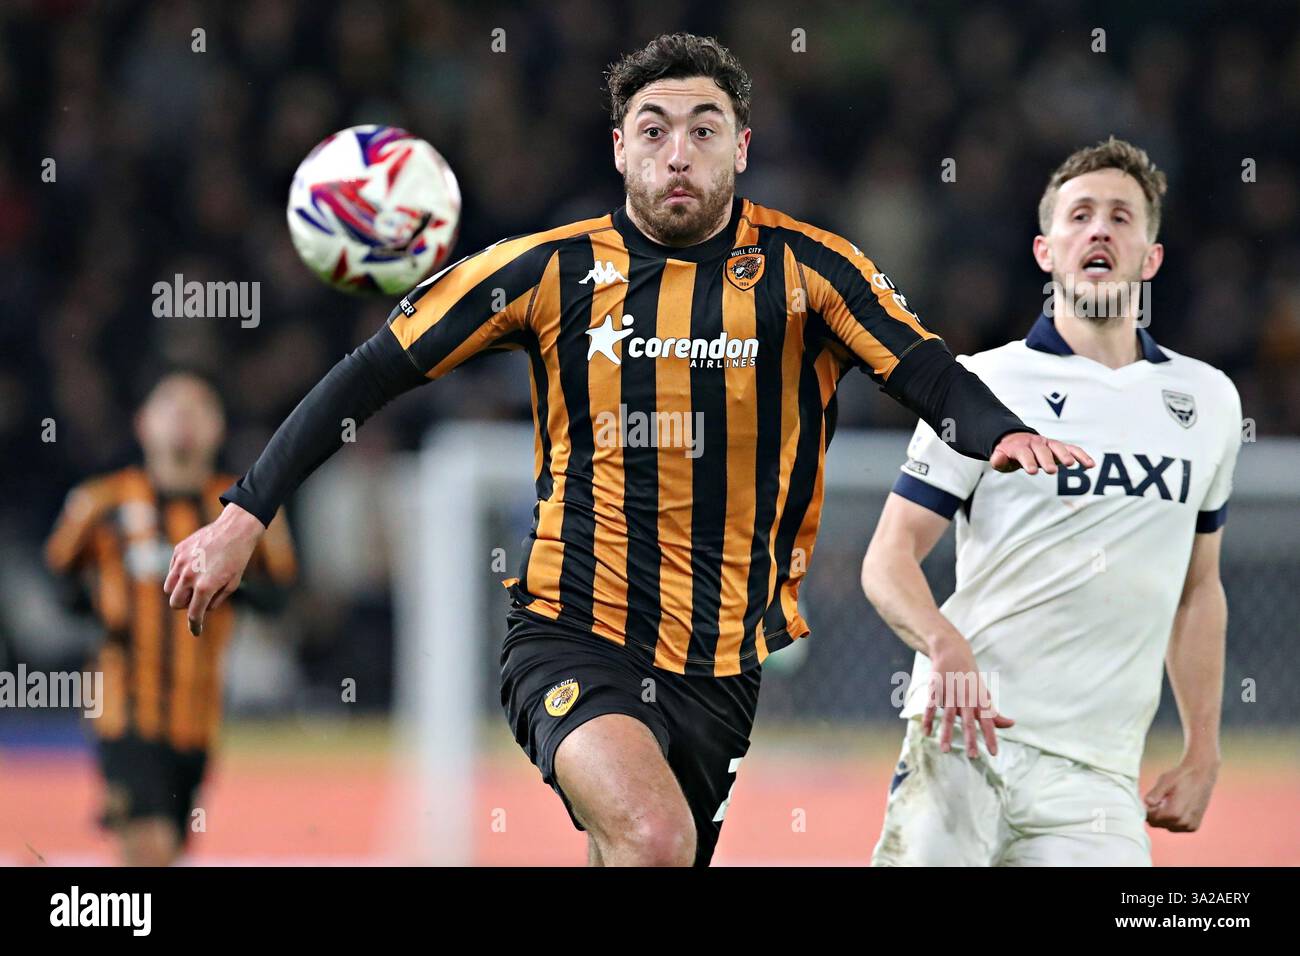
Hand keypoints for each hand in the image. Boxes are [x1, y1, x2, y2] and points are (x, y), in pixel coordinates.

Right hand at [163, 503, 264, 635]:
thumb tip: (202, 610)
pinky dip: (180, 574)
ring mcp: (181, 563)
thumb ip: (216, 600)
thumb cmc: (237, 558)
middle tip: (198, 598)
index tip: (196, 631)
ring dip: (180, 590)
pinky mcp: (178, 551)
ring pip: (169, 588)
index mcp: (205, 587)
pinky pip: (172, 571)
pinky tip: (195, 566)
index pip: (193, 614)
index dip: (195, 626)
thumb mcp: (232, 583)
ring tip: (195, 583)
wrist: (235, 529)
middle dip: (186, 605)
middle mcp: (189, 576)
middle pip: (175, 603)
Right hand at [923, 632, 1013, 757]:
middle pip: (968, 721)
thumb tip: (1011, 724)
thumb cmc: (970, 677)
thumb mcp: (983, 693)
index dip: (991, 737)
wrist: (951, 652)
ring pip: (947, 717)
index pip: (988, 721)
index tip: (993, 753)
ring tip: (945, 751)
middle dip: (971, 739)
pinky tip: (927, 733)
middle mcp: (965, 697)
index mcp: (978, 699)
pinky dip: (928, 720)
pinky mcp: (935, 690)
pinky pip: (931, 707)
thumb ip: (994, 711)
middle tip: (973, 757)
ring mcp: (949, 693)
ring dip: (946, 734)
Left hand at [990, 431, 1094, 474]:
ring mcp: (1048, 444)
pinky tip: (1090, 465)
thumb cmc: (1008, 454)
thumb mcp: (1000, 457)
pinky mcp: (1059, 447)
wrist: (1016, 440)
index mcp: (1020, 446)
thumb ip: (998, 459)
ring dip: (1065, 454)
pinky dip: (1081, 455)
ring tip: (1072, 465)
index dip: (1028, 461)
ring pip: (1057, 447)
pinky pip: (1072, 449)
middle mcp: (1035, 442)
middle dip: (1046, 459)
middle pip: (1041, 450)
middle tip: (1051, 471)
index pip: (1024, 453)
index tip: (1032, 471)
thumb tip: (997, 458)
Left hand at [1144, 758, 1218, 831]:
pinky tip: (1176, 808)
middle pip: (1158, 824)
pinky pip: (1177, 828)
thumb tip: (1147, 803)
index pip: (1151, 819)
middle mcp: (1184, 823)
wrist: (1202, 775)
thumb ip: (1155, 794)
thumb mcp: (1165, 781)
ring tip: (1169, 802)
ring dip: (1164, 818)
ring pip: (1167, 827)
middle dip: (1155, 814)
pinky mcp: (1194, 827)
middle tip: (1160, 800)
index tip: (1151, 800)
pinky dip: (1174, 820)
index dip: (1148, 809)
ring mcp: (1190, 827)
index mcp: (1174, 813)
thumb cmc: (1182, 777)